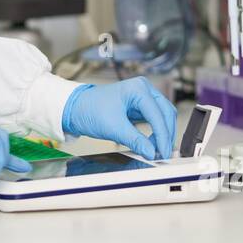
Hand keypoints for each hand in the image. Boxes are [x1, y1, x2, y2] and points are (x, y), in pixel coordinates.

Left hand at [61, 78, 176, 160]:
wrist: (75, 108)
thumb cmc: (90, 109)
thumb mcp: (113, 128)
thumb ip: (135, 140)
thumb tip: (152, 153)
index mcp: (138, 88)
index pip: (158, 114)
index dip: (162, 136)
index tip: (163, 152)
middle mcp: (143, 89)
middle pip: (166, 113)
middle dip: (166, 134)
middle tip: (165, 153)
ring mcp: (142, 97)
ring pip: (163, 116)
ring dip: (163, 133)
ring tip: (159, 151)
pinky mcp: (139, 107)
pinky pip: (154, 120)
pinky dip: (156, 132)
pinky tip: (152, 144)